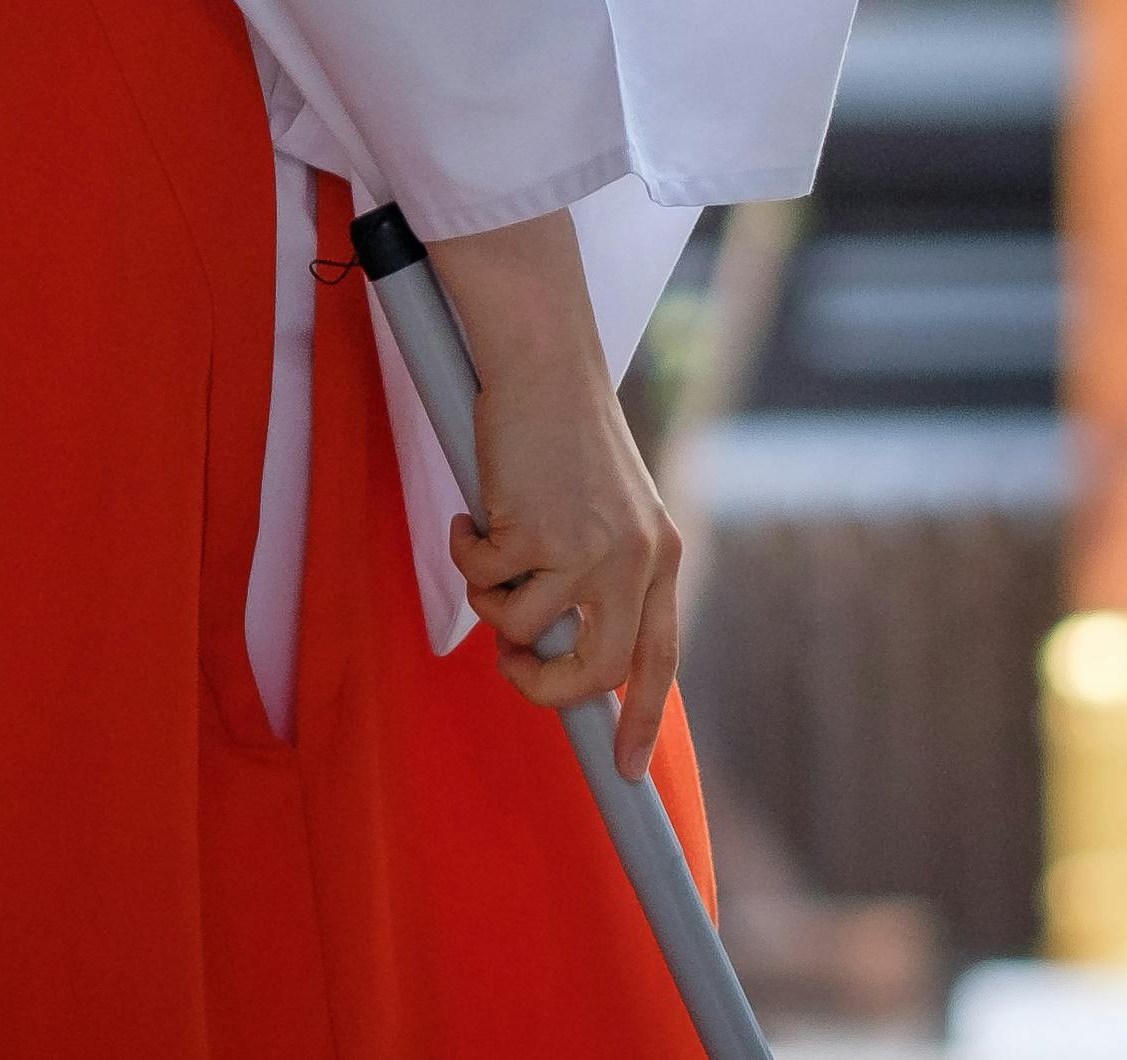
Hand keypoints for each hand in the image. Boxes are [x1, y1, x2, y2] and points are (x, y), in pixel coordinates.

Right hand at [430, 211, 685, 782]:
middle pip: (591, 672)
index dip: (639, 716)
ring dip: (490, 597)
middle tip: (508, 661)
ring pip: (520, 627)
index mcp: (660, 551)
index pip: (658, 657)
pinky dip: (466, 549)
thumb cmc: (562, 427)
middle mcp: (634, 558)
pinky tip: (475, 508)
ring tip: (486, 542)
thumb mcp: (604, 504)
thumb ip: (600, 572)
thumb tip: (554, 649)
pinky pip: (483, 581)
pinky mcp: (534, 533)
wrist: (542, 357)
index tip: (624, 769)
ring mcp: (586, 549)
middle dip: (541, 687)